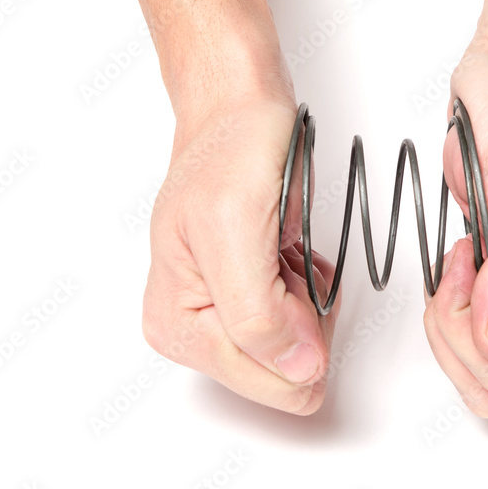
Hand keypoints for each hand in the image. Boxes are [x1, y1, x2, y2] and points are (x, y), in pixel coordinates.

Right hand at [141, 78, 338, 414]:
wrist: (240, 109)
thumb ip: (257, 313)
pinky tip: (289, 249)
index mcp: (174, 322)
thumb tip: (295, 372)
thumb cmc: (228, 150)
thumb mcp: (235, 229)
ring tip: (284, 248)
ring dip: (310, 298)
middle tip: (286, 260)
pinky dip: (312, 285)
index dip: (298, 338)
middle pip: (279, 368)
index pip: (258, 379)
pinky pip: (305, 317)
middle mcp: (192, 325)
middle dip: (302, 319)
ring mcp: (222, 309)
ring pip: (298, 346)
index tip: (295, 284)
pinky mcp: (248, 292)